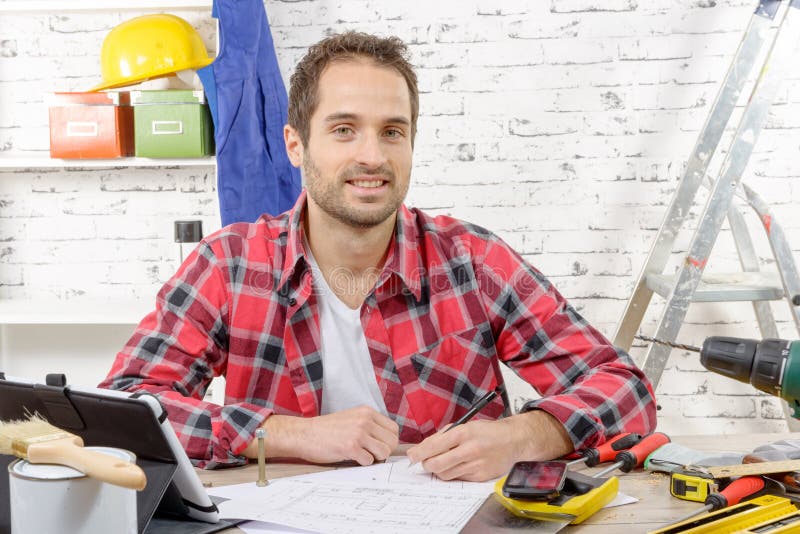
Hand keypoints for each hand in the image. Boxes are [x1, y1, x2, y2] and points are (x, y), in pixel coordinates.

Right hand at [244, 406, 398, 465]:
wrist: (305, 434)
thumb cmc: (327, 429)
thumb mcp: (352, 418)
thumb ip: (370, 425)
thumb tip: (388, 441)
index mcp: (367, 412)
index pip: (394, 429)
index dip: (389, 441)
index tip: (379, 446)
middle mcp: (365, 420)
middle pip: (392, 441)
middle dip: (384, 451)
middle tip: (371, 453)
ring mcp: (358, 433)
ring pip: (384, 452)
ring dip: (374, 458)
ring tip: (361, 455)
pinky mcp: (350, 447)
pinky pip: (369, 461)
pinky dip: (362, 463)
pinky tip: (352, 457)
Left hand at [405, 411, 572, 481]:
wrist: (513, 440)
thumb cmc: (487, 431)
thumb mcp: (465, 425)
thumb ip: (444, 436)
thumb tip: (424, 448)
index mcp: (463, 433)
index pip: (434, 446)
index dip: (419, 453)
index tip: (411, 456)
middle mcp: (469, 449)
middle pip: (437, 464)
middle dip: (427, 464)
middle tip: (425, 462)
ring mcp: (476, 464)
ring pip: (446, 474)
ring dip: (439, 470)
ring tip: (443, 462)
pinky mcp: (481, 476)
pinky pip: (458, 479)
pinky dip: (454, 473)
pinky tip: (458, 465)